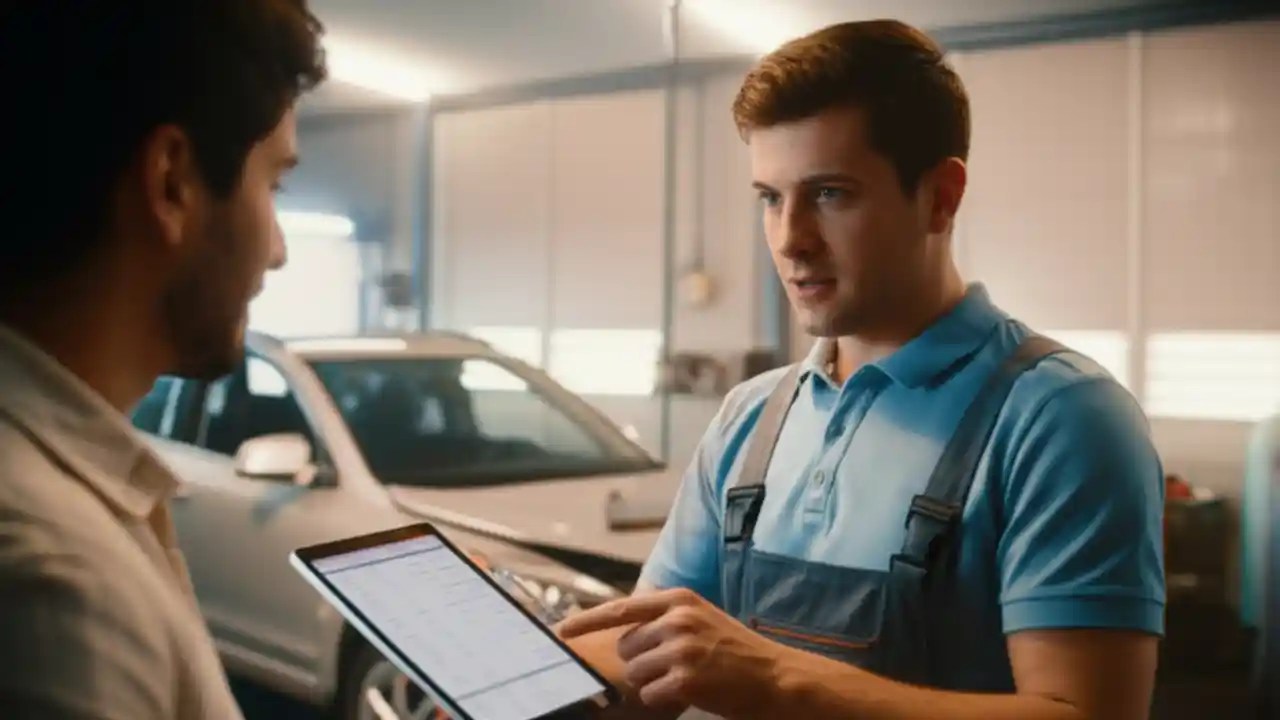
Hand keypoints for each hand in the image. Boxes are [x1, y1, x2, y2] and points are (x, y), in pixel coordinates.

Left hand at [558, 588, 787, 718]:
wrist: (774, 677)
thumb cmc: (737, 651)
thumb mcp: (702, 617)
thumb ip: (666, 617)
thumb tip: (623, 631)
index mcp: (680, 599)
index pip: (621, 608)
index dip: (587, 620)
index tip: (562, 630)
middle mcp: (677, 619)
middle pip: (626, 647)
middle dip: (642, 661)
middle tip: (676, 665)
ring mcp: (680, 649)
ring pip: (634, 673)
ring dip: (653, 682)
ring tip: (687, 677)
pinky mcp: (684, 679)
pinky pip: (649, 695)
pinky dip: (663, 700)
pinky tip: (690, 692)